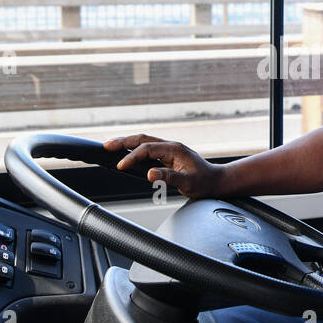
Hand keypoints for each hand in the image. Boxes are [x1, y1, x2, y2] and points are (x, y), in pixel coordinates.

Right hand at [101, 133, 225, 199]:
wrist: (216, 182)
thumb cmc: (205, 182)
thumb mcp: (188, 183)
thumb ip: (169, 177)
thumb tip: (150, 174)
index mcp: (174, 149)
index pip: (147, 148)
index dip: (132, 156)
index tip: (120, 165)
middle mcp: (170, 146)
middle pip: (143, 139)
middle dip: (124, 141)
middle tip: (106, 145)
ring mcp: (169, 150)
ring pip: (144, 142)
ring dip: (128, 143)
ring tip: (112, 146)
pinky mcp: (168, 156)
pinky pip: (148, 149)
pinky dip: (135, 149)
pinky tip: (127, 153)